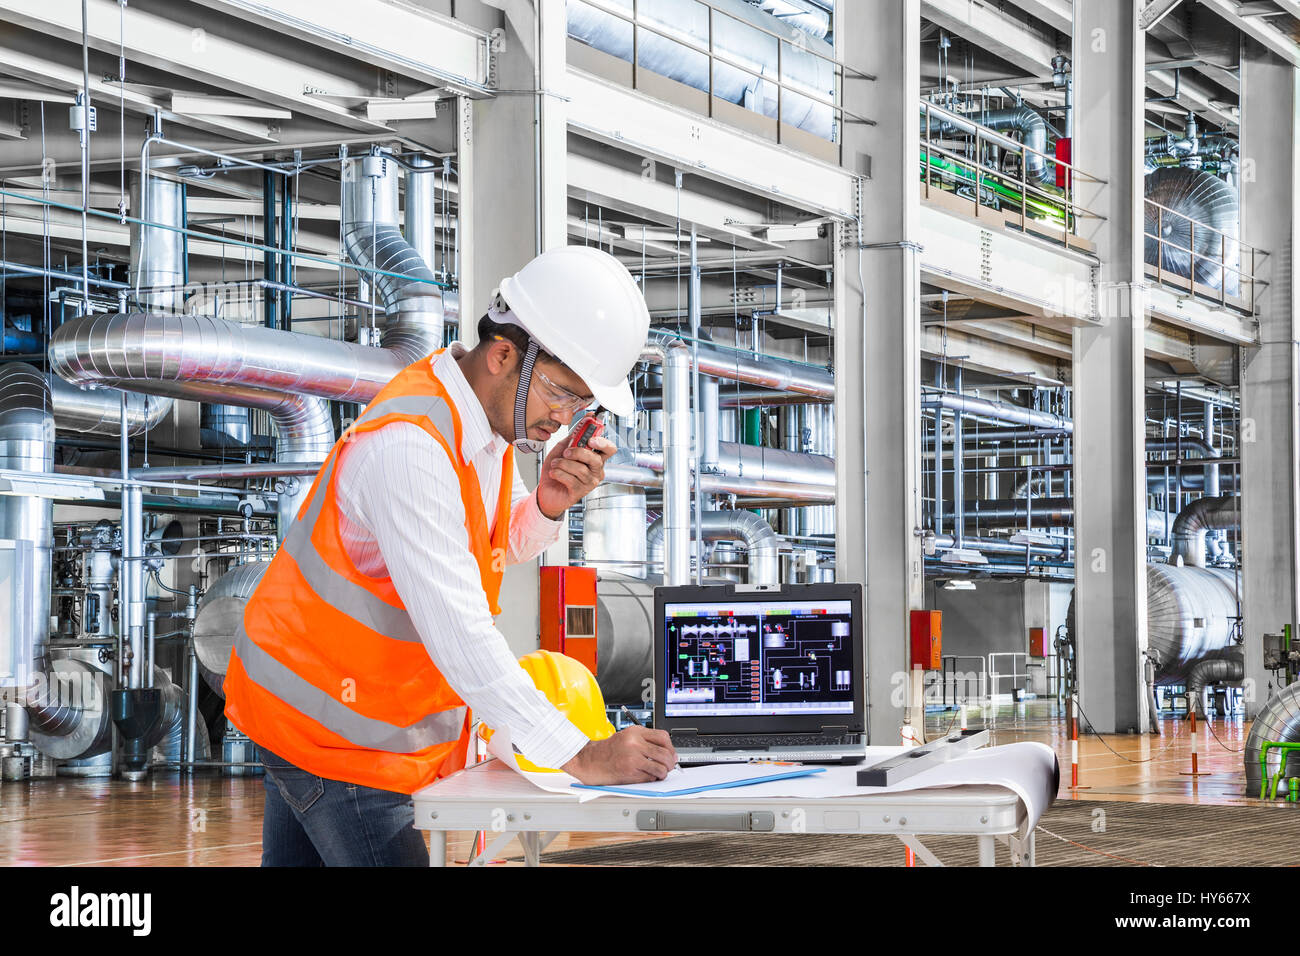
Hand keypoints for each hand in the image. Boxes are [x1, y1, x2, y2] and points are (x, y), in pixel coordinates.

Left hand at [536, 433, 615, 519]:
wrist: (546, 490)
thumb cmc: (555, 470)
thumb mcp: (561, 449)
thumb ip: (571, 439)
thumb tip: (579, 428)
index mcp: (594, 458)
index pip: (609, 449)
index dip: (603, 443)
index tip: (590, 439)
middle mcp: (596, 471)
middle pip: (595, 459)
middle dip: (578, 452)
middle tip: (566, 452)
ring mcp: (590, 483)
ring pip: (580, 469)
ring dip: (563, 464)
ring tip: (555, 464)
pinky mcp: (580, 492)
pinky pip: (571, 480)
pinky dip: (558, 473)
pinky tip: (553, 473)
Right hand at [561, 726, 677, 784]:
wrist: (588, 760)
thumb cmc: (606, 751)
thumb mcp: (626, 737)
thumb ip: (645, 741)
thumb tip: (667, 753)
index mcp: (635, 732)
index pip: (663, 737)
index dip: (671, 748)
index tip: (671, 754)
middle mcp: (634, 743)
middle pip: (665, 753)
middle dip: (670, 763)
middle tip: (668, 766)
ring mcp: (632, 758)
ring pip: (660, 767)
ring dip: (663, 773)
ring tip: (659, 773)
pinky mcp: (629, 772)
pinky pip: (650, 778)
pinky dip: (652, 779)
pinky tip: (647, 777)